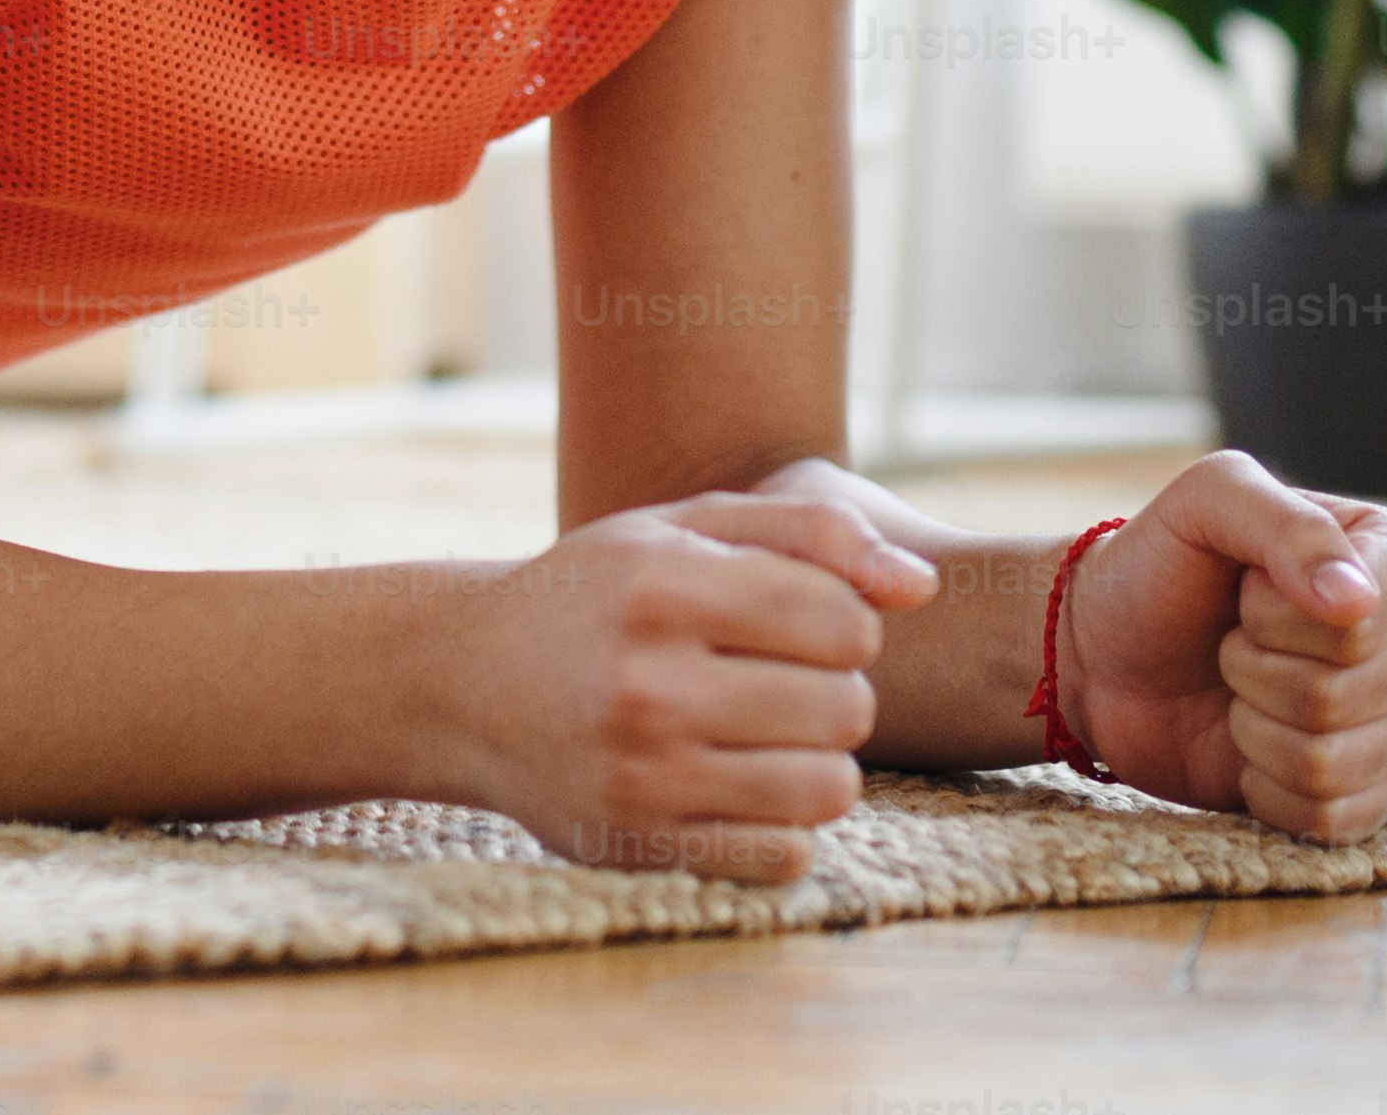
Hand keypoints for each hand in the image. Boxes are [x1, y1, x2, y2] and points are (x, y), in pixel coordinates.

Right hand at [433, 490, 942, 882]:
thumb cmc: (596, 592)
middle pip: (846, 707)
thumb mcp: (683, 528)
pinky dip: (784, 827)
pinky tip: (742, 788)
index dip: (846, 621)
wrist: (462, 679)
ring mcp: (644, 774)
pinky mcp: (641, 844)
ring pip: (830, 789)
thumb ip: (811, 533)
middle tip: (781, 682)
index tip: (802, 624)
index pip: (843, 619)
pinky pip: (784, 857)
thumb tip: (923, 586)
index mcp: (662, 586)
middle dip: (834, 692)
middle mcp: (650, 683)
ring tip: (775, 738)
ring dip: (821, 764)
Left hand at [1055, 450, 1386, 841]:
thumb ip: (1283, 524)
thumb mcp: (1208, 501)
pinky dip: (1266, 788)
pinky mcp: (1373, 789)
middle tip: (1231, 642)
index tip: (1244, 590)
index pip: (1365, 621)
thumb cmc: (1163, 565)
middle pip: (1349, 694)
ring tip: (1238, 690)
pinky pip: (1334, 818)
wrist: (1109, 654)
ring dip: (1255, 730)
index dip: (1279, 617)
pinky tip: (1249, 750)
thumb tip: (1359, 602)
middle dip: (1257, 671)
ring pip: (1336, 763)